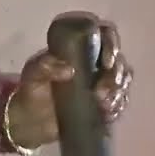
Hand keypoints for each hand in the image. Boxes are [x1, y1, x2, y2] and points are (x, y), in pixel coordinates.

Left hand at [5, 19, 132, 150]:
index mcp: (80, 47)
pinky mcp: (105, 103)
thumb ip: (45, 66)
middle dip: (116, 75)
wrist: (32, 121)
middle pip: (118, 60)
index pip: (105, 34)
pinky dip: (118, 106)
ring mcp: (102, 83)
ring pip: (123, 80)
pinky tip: (107, 113)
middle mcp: (95, 62)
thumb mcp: (32, 74)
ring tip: (103, 104)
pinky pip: (120, 101)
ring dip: (118, 91)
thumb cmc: (31, 89)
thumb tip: (69, 70)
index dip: (112, 43)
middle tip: (101, 91)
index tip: (107, 61)